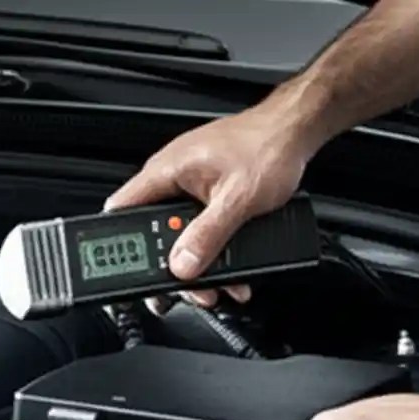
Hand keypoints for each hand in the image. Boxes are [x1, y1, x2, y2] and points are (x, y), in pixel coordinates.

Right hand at [103, 97, 321, 311]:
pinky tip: (232, 270)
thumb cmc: (268, 147)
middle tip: (190, 288)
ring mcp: (190, 186)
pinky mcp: (208, 194)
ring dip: (198, 263)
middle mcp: (172, 177)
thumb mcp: (237, 199)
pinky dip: (213, 250)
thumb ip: (207, 236)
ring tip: (219, 285)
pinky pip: (201, 229)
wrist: (295, 131)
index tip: (133, 271)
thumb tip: (182, 265)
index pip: (122, 210)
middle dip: (172, 266)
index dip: (122, 243)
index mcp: (166, 171)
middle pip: (154, 233)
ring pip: (181, 236)